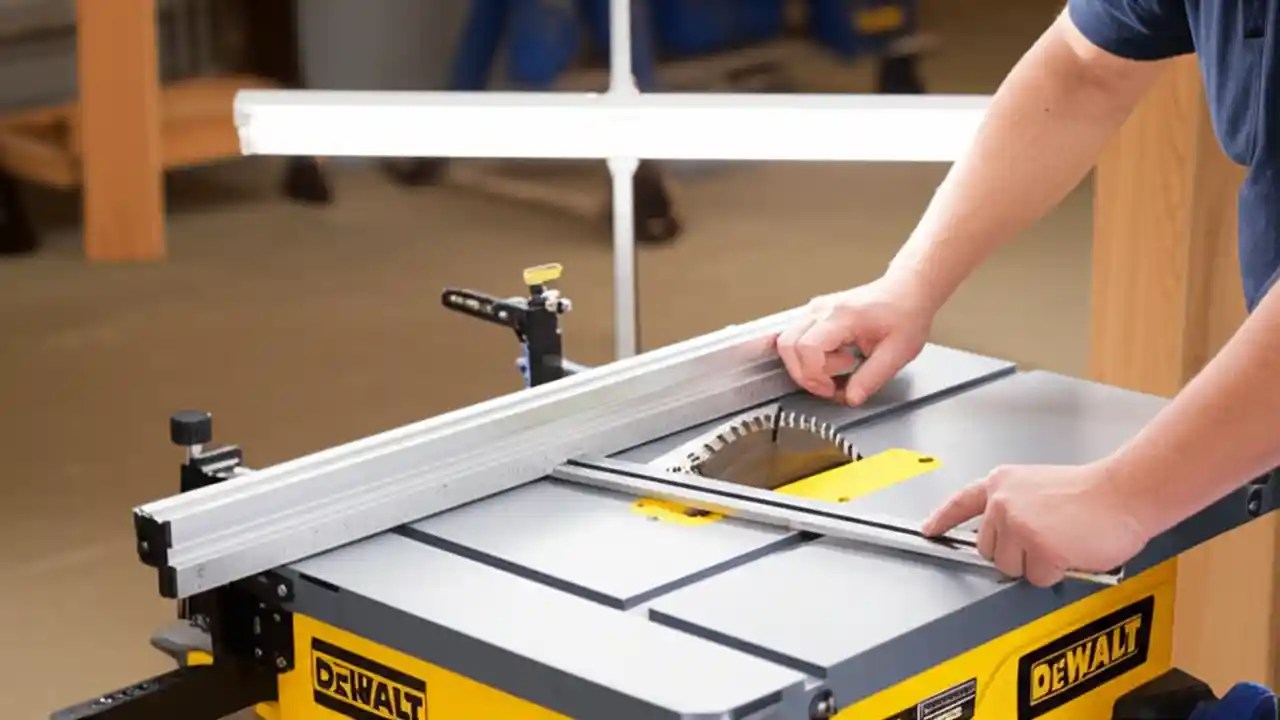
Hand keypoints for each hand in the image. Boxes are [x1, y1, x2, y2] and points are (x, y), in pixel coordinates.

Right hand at [775, 273, 935, 404]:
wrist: (906, 290)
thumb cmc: (905, 314)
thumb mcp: (898, 353)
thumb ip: (871, 378)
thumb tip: (850, 398)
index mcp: (844, 317)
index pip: (808, 347)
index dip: (814, 375)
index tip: (832, 388)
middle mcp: (823, 310)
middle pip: (788, 344)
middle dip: (804, 374)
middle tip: (829, 385)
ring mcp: (815, 309)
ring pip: (786, 341)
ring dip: (804, 365)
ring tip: (834, 369)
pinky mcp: (815, 314)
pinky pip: (795, 337)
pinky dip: (805, 356)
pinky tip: (829, 359)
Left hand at [920, 462, 1150, 586]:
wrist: (1126, 493)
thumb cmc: (1093, 493)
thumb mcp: (1039, 488)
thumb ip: (1015, 507)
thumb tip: (1002, 537)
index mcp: (1002, 484)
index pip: (962, 502)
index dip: (943, 519)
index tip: (929, 530)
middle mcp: (1002, 502)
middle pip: (988, 549)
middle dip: (1015, 553)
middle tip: (1048, 537)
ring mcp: (1018, 525)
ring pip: (1011, 568)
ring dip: (1036, 565)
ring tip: (1062, 541)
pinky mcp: (1037, 547)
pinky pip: (1038, 580)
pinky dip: (1057, 573)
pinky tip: (1071, 551)